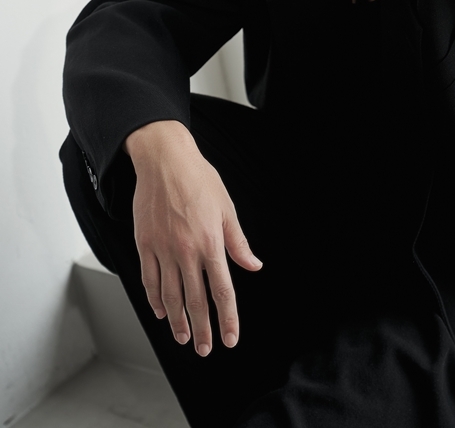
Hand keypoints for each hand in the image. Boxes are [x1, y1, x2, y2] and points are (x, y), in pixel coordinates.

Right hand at [124, 120, 262, 355]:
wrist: (164, 160)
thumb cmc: (199, 179)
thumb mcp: (227, 208)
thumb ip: (238, 242)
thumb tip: (254, 265)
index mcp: (211, 242)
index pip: (222, 291)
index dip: (227, 318)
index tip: (230, 339)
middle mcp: (186, 251)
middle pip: (195, 300)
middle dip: (202, 329)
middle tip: (205, 349)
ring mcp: (163, 249)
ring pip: (170, 296)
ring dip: (177, 321)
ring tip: (183, 338)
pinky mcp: (145, 244)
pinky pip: (149, 280)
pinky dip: (154, 299)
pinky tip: (160, 311)